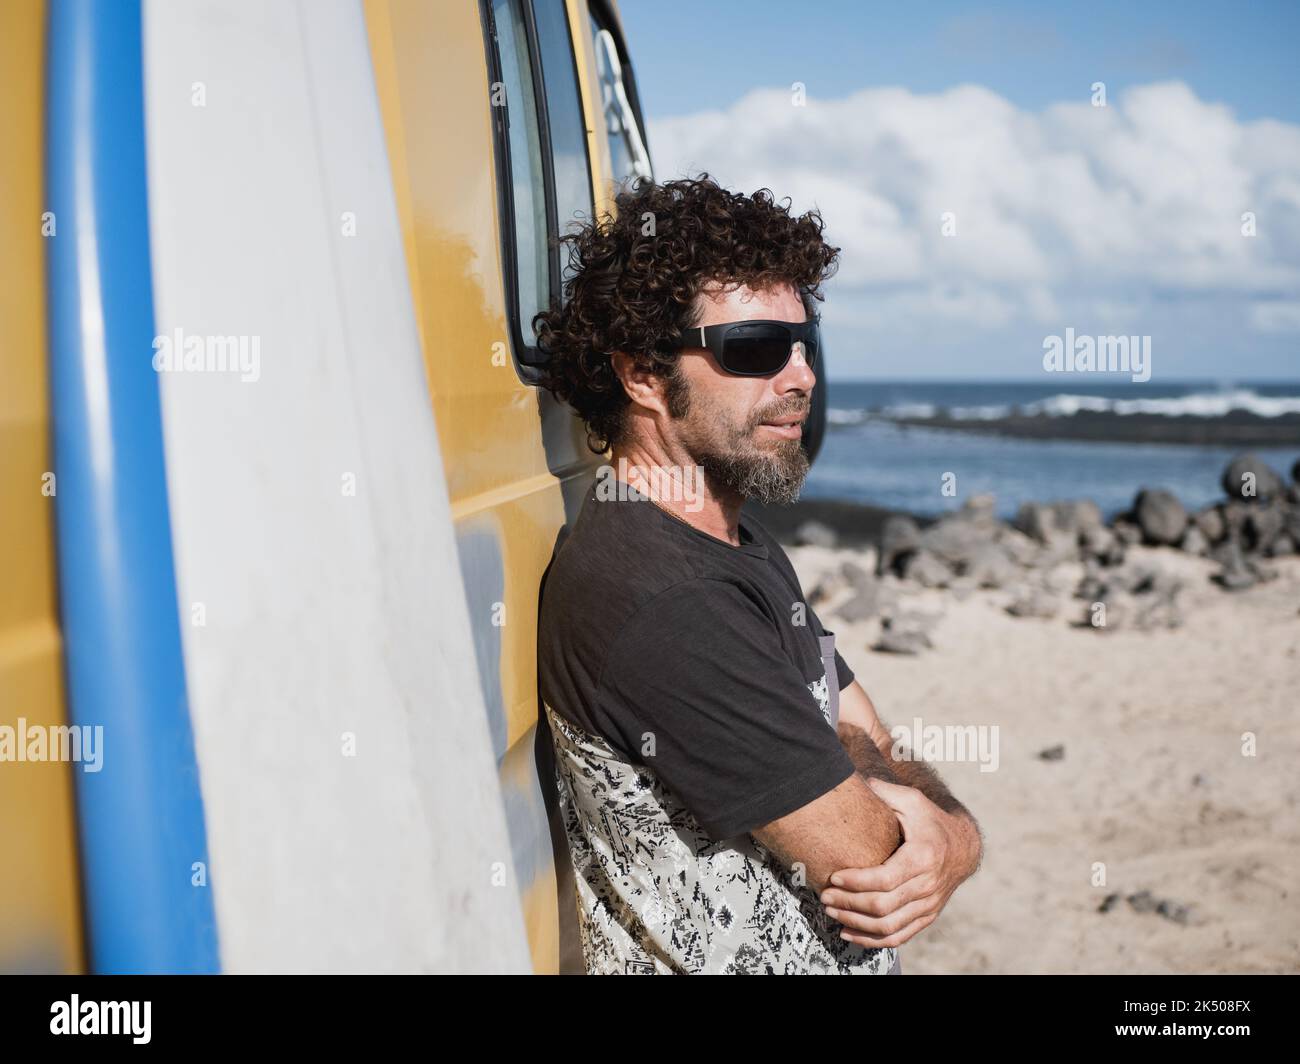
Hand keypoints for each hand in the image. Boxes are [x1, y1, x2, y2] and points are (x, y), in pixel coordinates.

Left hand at [819, 778, 981, 947]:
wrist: (963, 847)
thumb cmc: (930, 820)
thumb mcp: (911, 800)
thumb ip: (883, 792)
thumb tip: (854, 780)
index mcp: (922, 857)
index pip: (885, 879)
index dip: (857, 882)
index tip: (834, 877)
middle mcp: (928, 885)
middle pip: (882, 906)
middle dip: (849, 903)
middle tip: (824, 896)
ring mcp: (928, 904)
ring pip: (888, 926)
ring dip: (855, 923)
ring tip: (830, 912)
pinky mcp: (926, 916)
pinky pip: (899, 936)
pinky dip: (872, 940)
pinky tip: (847, 933)